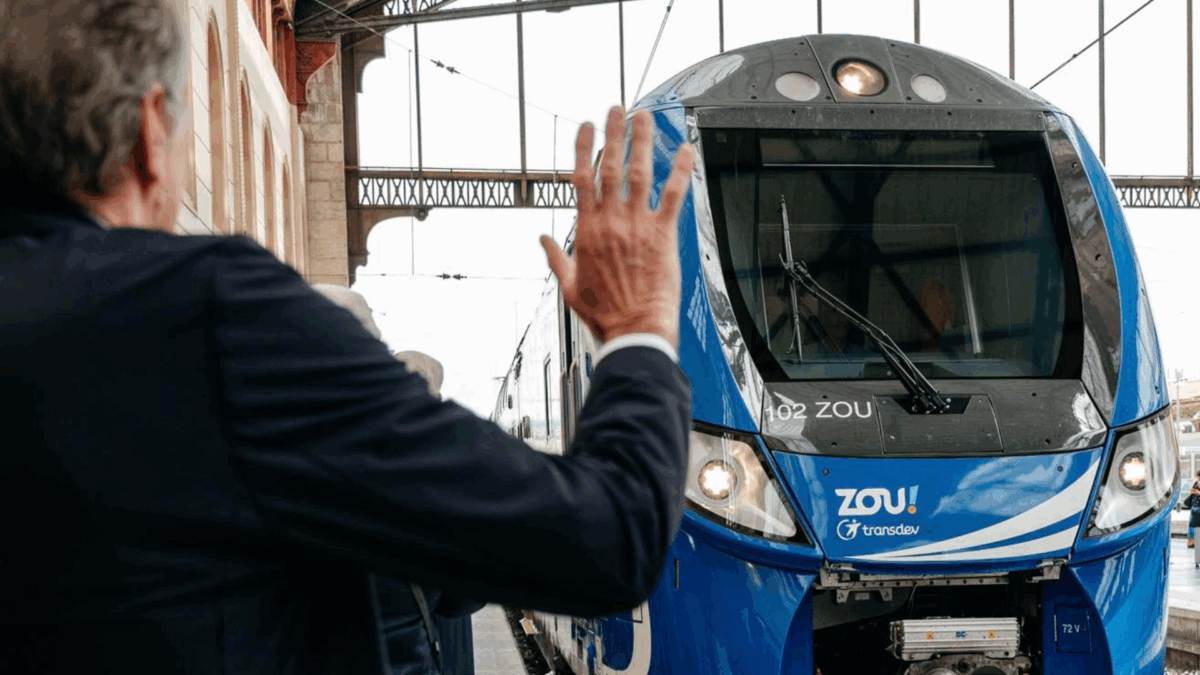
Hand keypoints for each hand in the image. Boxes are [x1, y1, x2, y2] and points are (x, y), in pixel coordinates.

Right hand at [541, 107, 694, 347]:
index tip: (586, 126)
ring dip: (641, 141)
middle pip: (609, 167)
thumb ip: (554, 258)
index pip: (581, 178)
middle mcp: (610, 222)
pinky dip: (680, 170)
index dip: (583, 148)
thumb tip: (540, 239)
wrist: (634, 329)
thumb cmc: (603, 313)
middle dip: (613, 133)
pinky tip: (686, 149)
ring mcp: (637, 226)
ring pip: (638, 173)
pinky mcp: (662, 235)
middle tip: (617, 108)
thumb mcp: (569, 286)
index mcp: (586, 231)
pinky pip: (672, 196)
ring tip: (645, 116)